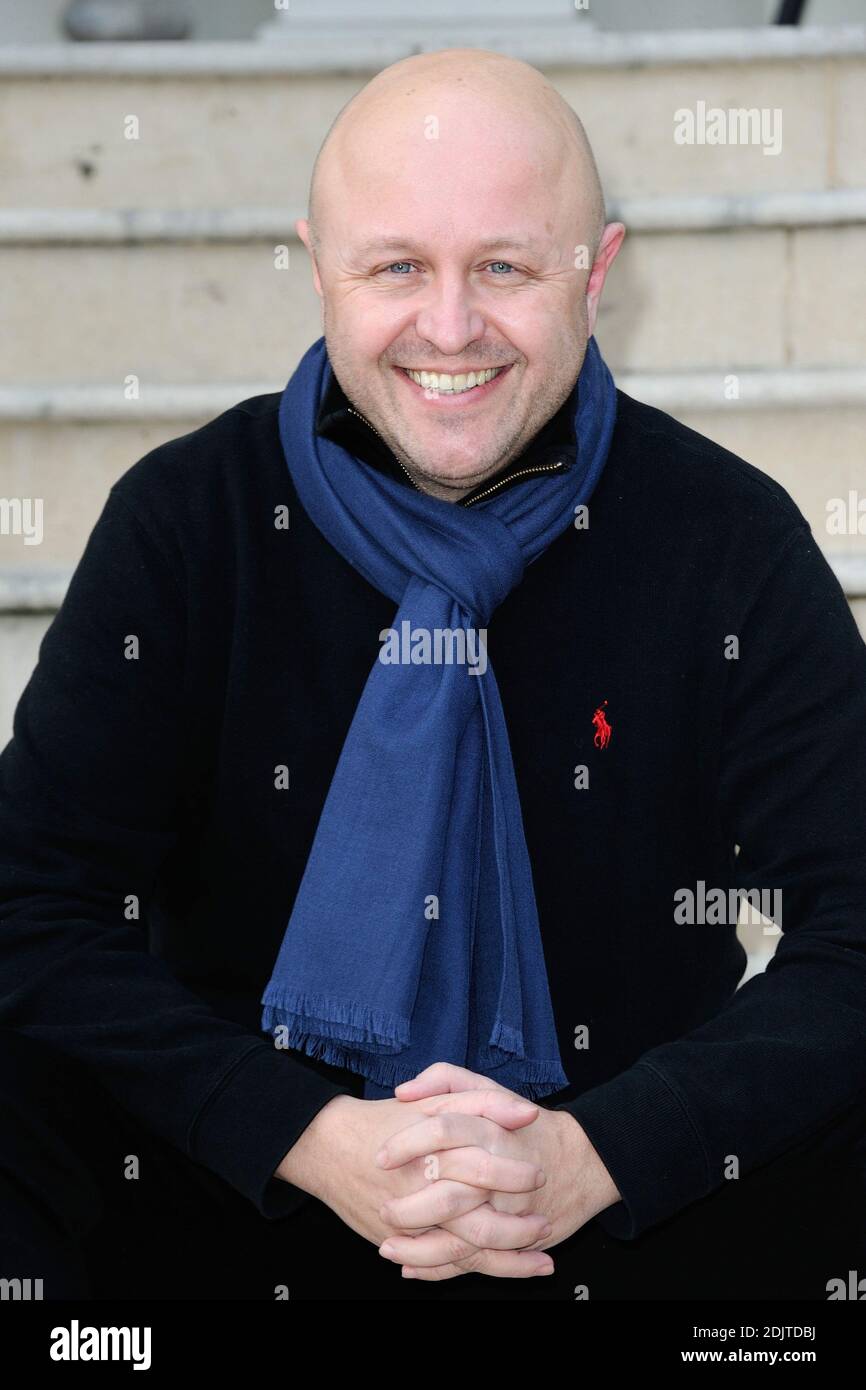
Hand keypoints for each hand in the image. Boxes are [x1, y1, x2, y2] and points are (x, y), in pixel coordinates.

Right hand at [275, 1087, 555, 1276]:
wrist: (330, 1146)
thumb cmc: (387, 1119)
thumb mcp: (436, 1101)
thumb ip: (483, 1101)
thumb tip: (527, 1112)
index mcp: (435, 1150)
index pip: (484, 1166)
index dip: (515, 1175)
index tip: (541, 1176)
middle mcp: (423, 1190)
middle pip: (479, 1222)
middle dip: (517, 1229)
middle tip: (545, 1224)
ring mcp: (410, 1223)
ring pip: (465, 1252)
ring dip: (506, 1260)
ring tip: (541, 1261)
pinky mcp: (398, 1243)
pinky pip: (441, 1266)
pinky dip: (473, 1271)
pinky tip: (501, 1270)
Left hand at [380, 1063, 621, 1279]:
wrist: (582, 1161)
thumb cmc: (523, 1124)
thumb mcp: (488, 1089)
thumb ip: (444, 1079)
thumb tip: (402, 1092)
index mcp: (490, 1129)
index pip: (442, 1132)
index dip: (407, 1144)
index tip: (379, 1157)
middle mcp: (499, 1173)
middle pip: (450, 1196)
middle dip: (411, 1209)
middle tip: (382, 1209)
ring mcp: (509, 1212)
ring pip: (463, 1239)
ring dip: (422, 1248)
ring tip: (386, 1248)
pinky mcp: (515, 1239)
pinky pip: (478, 1261)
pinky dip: (442, 1269)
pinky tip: (411, 1268)